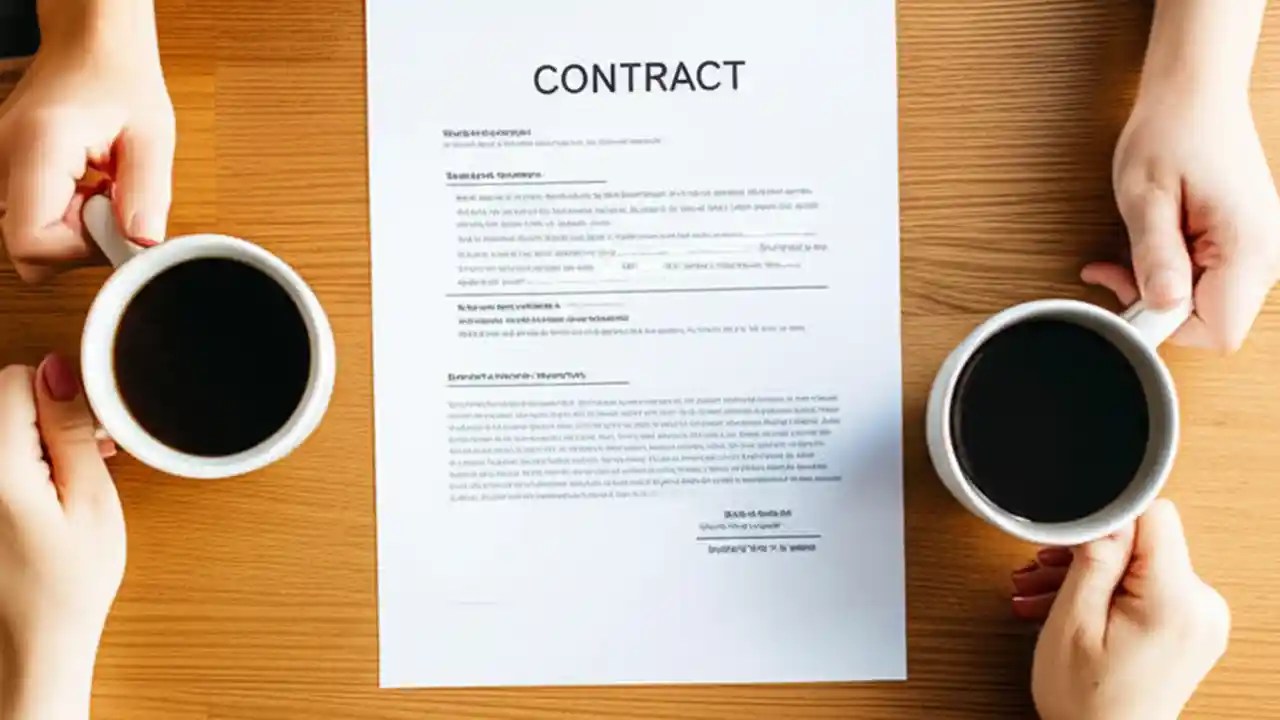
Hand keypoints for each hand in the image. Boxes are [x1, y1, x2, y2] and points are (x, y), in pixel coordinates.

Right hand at [0, 0, 173, 281]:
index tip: (117, 223)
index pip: (33, 242)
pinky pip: (28, 218)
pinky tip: (84, 186)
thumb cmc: (120, 81)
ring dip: (71, 228)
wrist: (91, 47)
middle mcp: (1, 159)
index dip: (81, 250)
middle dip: (79, 241)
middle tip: (112, 199)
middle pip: (27, 248)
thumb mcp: (153, 135)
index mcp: (36, 147)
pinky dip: (62, 215)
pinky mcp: (3, 173)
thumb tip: (143, 244)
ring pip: (27, 238)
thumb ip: (148, 193)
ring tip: (98, 186)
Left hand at [0, 355, 125, 719]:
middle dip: (45, 416)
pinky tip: (45, 491)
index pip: (14, 380)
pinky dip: (19, 462)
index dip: (59, 396)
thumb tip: (58, 370)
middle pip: (2, 401)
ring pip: (0, 429)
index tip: (86, 432)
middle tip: (87, 458)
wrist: (34, 641)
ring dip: (34, 440)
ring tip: (69, 480)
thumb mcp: (91, 500)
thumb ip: (71, 430)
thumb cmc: (69, 583)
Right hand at [1011, 500, 1229, 719]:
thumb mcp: (1072, 622)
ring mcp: (1202, 619)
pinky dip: (1113, 593)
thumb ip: (1095, 559)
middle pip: (1145, 542)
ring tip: (1045, 596)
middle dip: (1090, 554)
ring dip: (1093, 575)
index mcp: (1174, 601)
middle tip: (1043, 576)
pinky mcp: (1192, 627)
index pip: (1155, 516)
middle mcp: (1201, 607)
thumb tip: (1107, 514)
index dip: (1108, 522)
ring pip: (1143, 565)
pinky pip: (1152, 588)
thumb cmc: (1086, 701)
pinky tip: (1074, 608)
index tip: (1074, 543)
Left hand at [1085, 0, 1278, 352]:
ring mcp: (1263, 249)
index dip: (1165, 324)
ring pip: (1210, 304)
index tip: (1127, 291)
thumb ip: (1154, 255)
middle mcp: (1268, 253)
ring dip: (1165, 286)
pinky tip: (1158, 242)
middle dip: (1160, 305)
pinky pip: (1213, 280)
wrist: (1195, 93)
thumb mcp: (1145, 197)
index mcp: (1250, 246)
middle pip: (1213, 322)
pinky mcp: (1249, 243)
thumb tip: (1161, 303)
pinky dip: (1177, 271)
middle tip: (1121, 267)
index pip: (1216, 331)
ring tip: (1141, 243)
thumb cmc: (1171, 132)